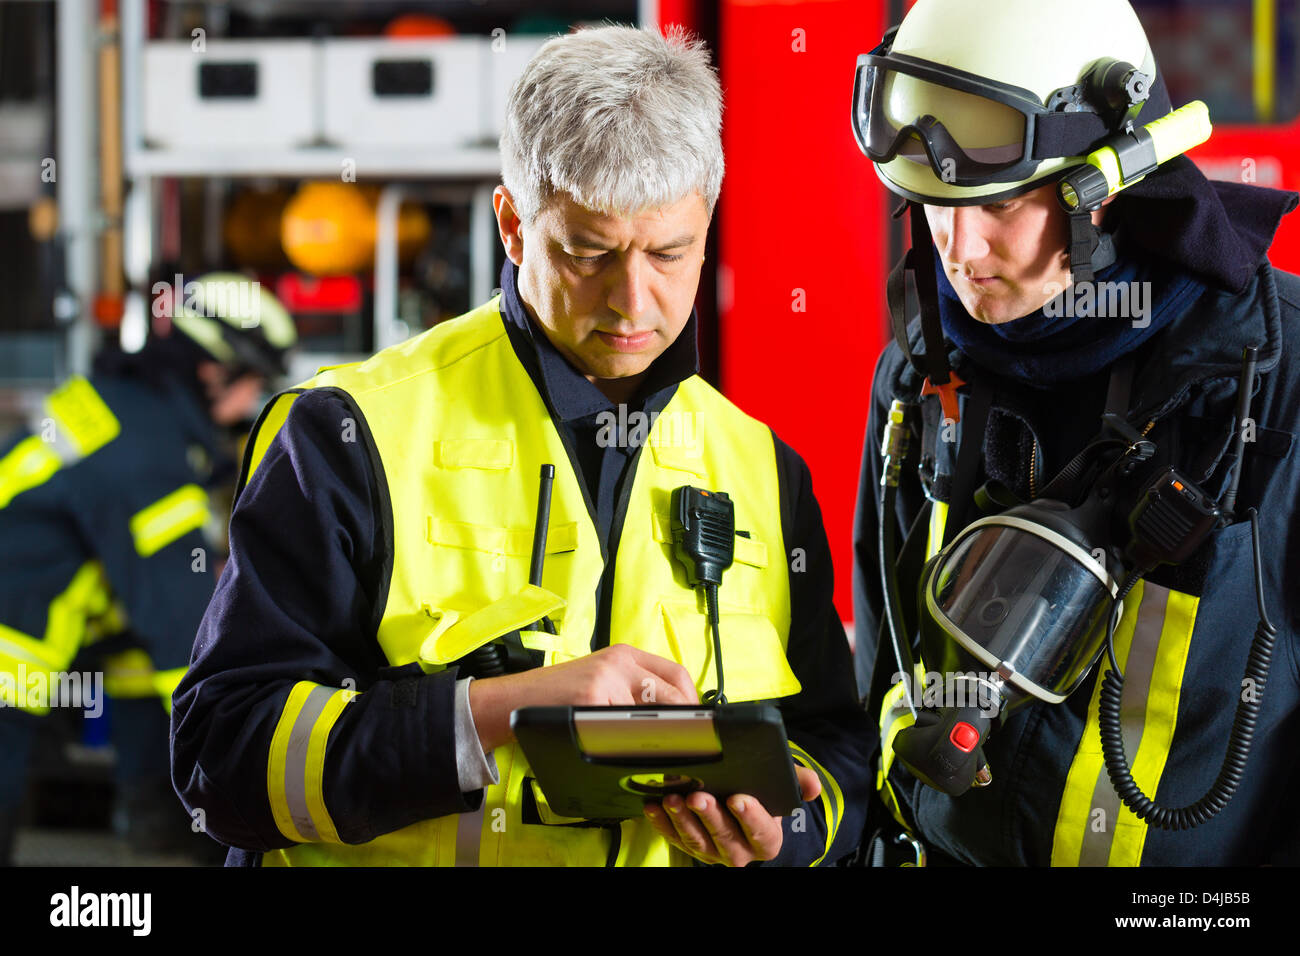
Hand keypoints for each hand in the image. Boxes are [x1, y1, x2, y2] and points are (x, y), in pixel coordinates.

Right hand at [468, 644, 698, 751]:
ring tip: (667, 754)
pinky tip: (634, 756)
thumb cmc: (558, 697)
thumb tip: (676, 718)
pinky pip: (623, 728)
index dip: (692, 701)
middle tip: (689, 745)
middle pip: (671, 693)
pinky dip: (632, 745)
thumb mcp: (600, 680)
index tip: (698, 724)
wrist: (515, 699)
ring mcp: (604, 679)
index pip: (675, 674)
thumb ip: (632, 690)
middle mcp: (618, 662)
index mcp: (624, 655)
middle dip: (685, 722)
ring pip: (652, 711)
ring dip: (663, 736)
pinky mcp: (589, 700)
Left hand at [642, 765, 821, 865]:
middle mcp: (740, 852)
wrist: (743, 808)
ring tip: (672, 799)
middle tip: (697, 796)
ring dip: (681, 821)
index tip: (737, 798)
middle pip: (724, 837)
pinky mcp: (689, 846)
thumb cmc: (763, 795)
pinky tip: (653, 806)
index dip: (750, 817)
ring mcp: (712, 852)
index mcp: (766, 839)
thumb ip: (799, 782)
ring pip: (696, 841)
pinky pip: (674, 838)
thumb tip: (813, 786)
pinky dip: (662, 823)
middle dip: (710, 816)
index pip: (761, 833)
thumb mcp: (783, 786)